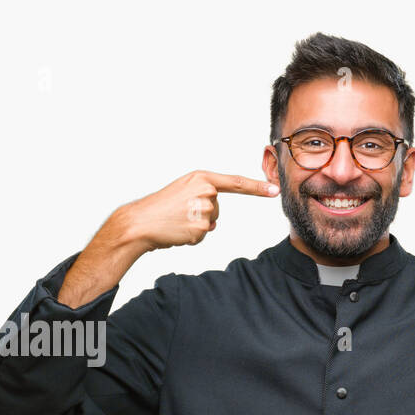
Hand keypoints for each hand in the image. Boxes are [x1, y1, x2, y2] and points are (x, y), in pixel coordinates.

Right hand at [126, 170, 278, 250]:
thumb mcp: (183, 191)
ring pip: (211, 223)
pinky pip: (204, 235)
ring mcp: (204, 209)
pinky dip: (192, 237)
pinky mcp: (201, 227)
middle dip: (203, 215)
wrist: (140, 222)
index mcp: (201, 178)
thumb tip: (214, 222)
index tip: (274, 190)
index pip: (236, 183)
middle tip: (179, 212)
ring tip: (177, 220)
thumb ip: (203, 198)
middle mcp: (205, 191)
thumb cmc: (160, 208)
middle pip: (218, 209)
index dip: (257, 187)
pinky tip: (178, 230)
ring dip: (196, 226)